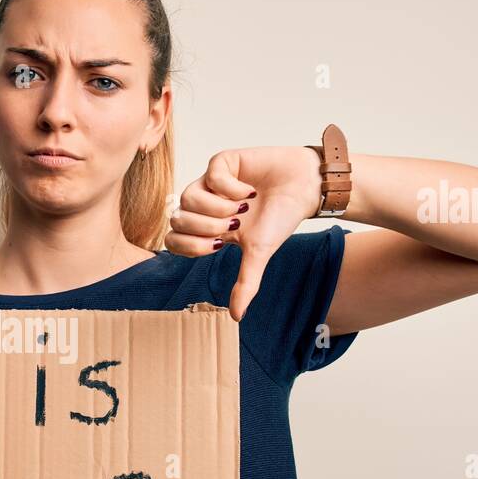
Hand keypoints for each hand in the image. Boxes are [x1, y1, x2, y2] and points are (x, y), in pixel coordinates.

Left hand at [167, 145, 322, 321]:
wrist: (304, 189)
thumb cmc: (280, 219)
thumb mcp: (260, 254)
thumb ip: (246, 282)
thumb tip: (236, 317)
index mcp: (206, 227)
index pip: (173, 239)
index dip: (190, 245)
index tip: (220, 245)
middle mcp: (203, 204)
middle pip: (177, 219)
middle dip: (208, 226)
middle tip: (236, 224)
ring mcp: (210, 182)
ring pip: (188, 197)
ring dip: (219, 207)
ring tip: (244, 207)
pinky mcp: (222, 161)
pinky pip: (211, 175)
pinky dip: (232, 188)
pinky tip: (250, 190)